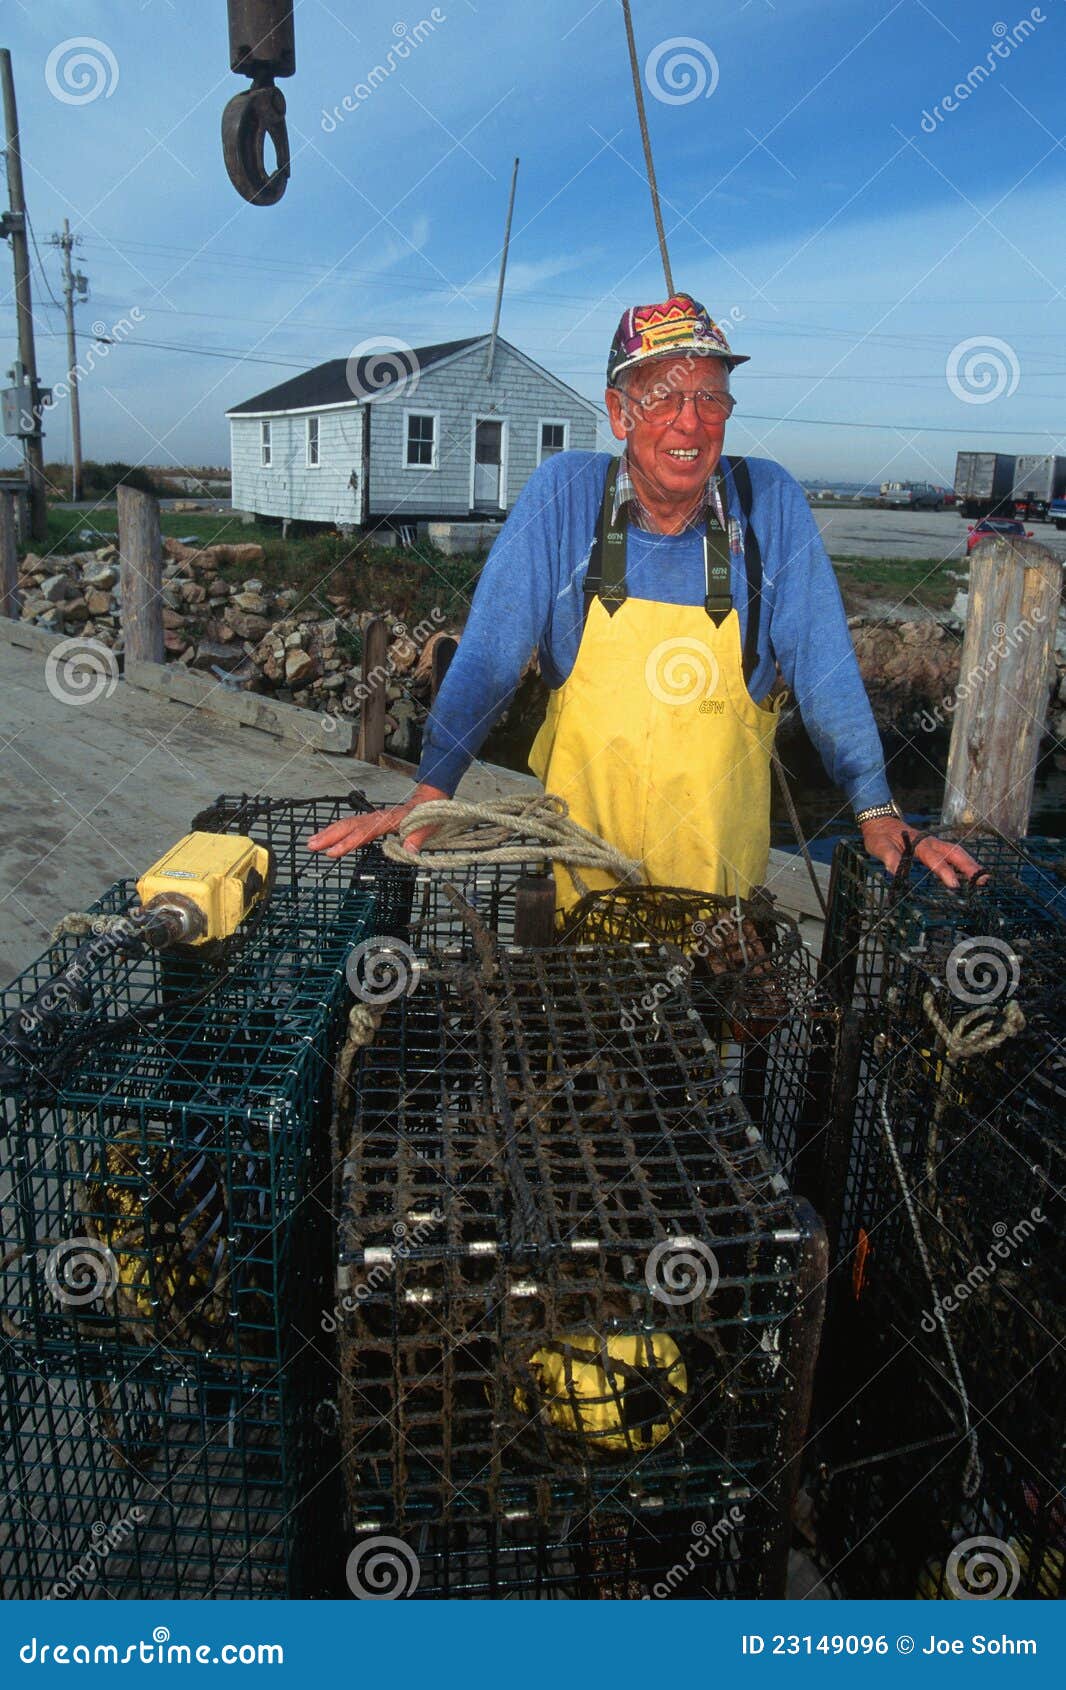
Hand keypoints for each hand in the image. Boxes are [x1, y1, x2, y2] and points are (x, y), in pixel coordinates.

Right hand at [307, 782, 447, 859]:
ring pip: (347, 824)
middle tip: (312, 846)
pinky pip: (352, 825)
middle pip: (349, 826)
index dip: (347, 843)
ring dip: (329, 833)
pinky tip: (327, 837)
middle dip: (329, 836)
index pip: (364, 833)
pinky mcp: (372, 821)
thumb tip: (408, 850)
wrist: (429, 801)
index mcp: (388, 820)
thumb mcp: (427, 828)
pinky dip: (337, 830)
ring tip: (312, 843)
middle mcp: (376, 818)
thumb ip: (417, 838)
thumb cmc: (428, 816)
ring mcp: (373, 819)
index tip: (332, 853)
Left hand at [860, 817, 986, 889]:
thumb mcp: (879, 846)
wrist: (880, 822)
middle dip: (969, 866)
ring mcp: (933, 843)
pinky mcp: (933, 847)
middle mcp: (930, 842)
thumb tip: (897, 871)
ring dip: (970, 864)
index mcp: (918, 843)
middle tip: (982, 880)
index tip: (954, 885)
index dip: (945, 871)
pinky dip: (963, 862)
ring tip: (984, 878)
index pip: (935, 858)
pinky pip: (952, 853)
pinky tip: (970, 873)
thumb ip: (890, 857)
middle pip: (954, 852)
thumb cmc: (879, 835)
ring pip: (956, 852)